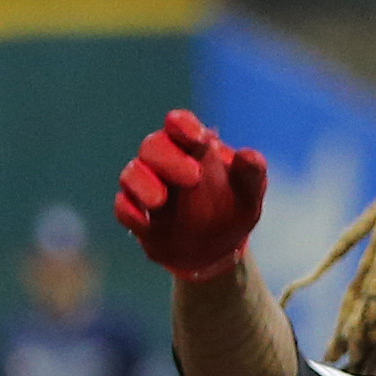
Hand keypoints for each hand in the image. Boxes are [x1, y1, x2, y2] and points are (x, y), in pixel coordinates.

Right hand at [115, 110, 267, 280]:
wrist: (218, 250)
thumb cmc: (231, 210)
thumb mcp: (249, 194)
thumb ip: (251, 174)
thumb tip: (250, 156)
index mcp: (191, 148)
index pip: (180, 125)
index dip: (184, 126)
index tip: (198, 137)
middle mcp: (164, 162)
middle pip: (153, 147)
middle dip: (169, 158)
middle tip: (194, 176)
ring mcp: (148, 188)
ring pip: (133, 174)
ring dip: (143, 184)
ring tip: (160, 200)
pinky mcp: (138, 216)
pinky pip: (124, 208)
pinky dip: (131, 213)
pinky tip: (144, 224)